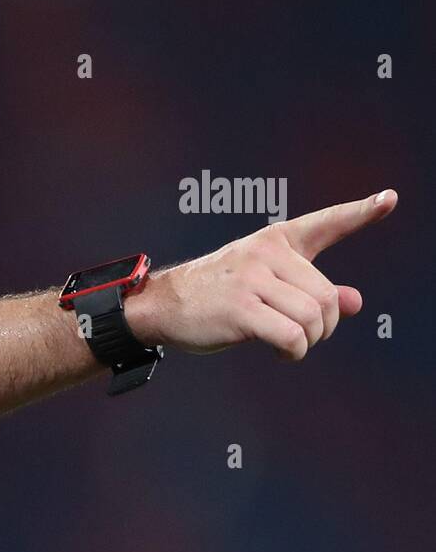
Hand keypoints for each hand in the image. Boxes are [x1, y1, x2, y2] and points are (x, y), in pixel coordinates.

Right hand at [124, 189, 396, 359]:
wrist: (162, 305)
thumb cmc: (216, 295)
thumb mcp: (265, 286)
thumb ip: (312, 290)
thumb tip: (356, 301)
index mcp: (274, 241)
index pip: (324, 223)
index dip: (360, 212)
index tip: (390, 199)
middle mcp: (265, 254)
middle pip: (327, 296)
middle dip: (325, 325)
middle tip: (304, 335)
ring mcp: (252, 280)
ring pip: (313, 317)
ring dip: (310, 340)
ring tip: (291, 344)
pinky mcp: (240, 309)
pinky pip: (292, 335)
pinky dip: (295, 351)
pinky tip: (283, 352)